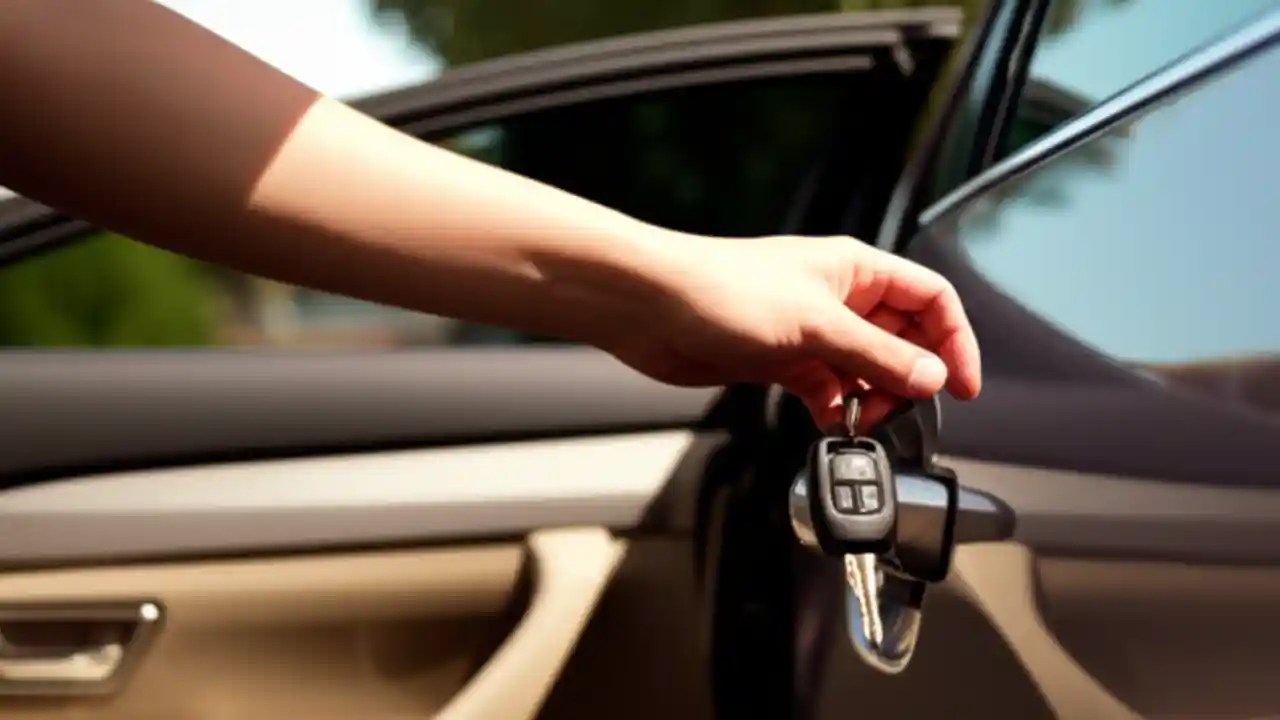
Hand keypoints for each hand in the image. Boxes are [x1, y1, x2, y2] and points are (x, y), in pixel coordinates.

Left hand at [606, 233, 981, 431]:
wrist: (651, 307)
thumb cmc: (721, 290)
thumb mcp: (815, 325)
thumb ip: (878, 357)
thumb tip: (932, 377)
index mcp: (855, 270)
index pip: (930, 299)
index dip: (955, 341)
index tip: (962, 386)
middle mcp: (837, 298)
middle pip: (902, 339)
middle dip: (910, 376)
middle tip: (903, 409)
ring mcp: (809, 331)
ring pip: (865, 369)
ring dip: (872, 398)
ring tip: (863, 420)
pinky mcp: (781, 359)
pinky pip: (828, 388)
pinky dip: (836, 407)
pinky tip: (831, 422)